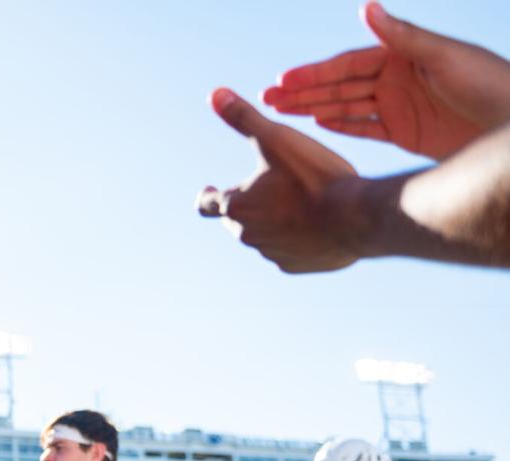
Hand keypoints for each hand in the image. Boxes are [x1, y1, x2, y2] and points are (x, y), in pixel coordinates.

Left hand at [199, 88, 361, 272]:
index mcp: (237, 206)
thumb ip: (243, 118)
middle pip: (235, 221)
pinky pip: (287, 252)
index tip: (207, 191)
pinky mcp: (294, 266)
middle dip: (243, 207)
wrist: (355, 217)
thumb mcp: (276, 139)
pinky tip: (312, 226)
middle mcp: (247, 235)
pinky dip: (294, 239)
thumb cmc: (314, 176)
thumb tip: (214, 93)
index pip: (206, 205)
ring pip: (262, 237)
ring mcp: (271, 253)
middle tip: (261, 193)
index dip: (206, 197)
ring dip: (271, 223)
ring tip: (293, 206)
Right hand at [264, 2, 509, 158]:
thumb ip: (402, 36)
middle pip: (340, 85)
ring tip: (279, 113)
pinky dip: (341, 126)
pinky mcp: (407, 133)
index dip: (314, 72)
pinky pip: (366, 129)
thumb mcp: (443, 57)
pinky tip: (317, 124)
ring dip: (313, 108)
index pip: (348, 63)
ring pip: (346, 106)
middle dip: (303, 91)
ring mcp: (401, 106)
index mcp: (404, 57)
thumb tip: (365, 6)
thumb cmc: (489, 83)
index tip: (283, 79)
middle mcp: (398, 79)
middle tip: (266, 98)